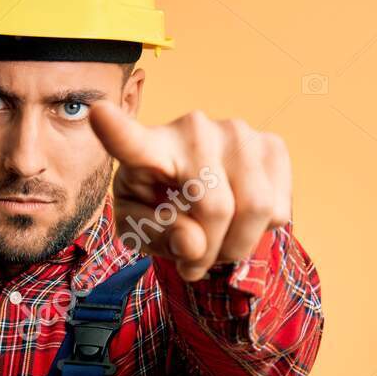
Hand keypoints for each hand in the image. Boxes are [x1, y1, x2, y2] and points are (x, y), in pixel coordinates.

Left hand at [89, 102, 292, 281]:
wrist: (200, 197)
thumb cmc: (160, 209)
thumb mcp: (140, 230)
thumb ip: (155, 236)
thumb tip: (193, 243)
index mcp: (148, 149)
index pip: (132, 142)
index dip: (116, 131)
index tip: (98, 114)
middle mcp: (194, 129)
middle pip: (216, 208)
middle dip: (209, 252)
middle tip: (194, 262)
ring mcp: (238, 132)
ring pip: (256, 209)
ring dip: (236, 247)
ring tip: (217, 246)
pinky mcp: (273, 146)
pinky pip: (278, 209)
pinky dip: (260, 233)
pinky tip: (241, 220)